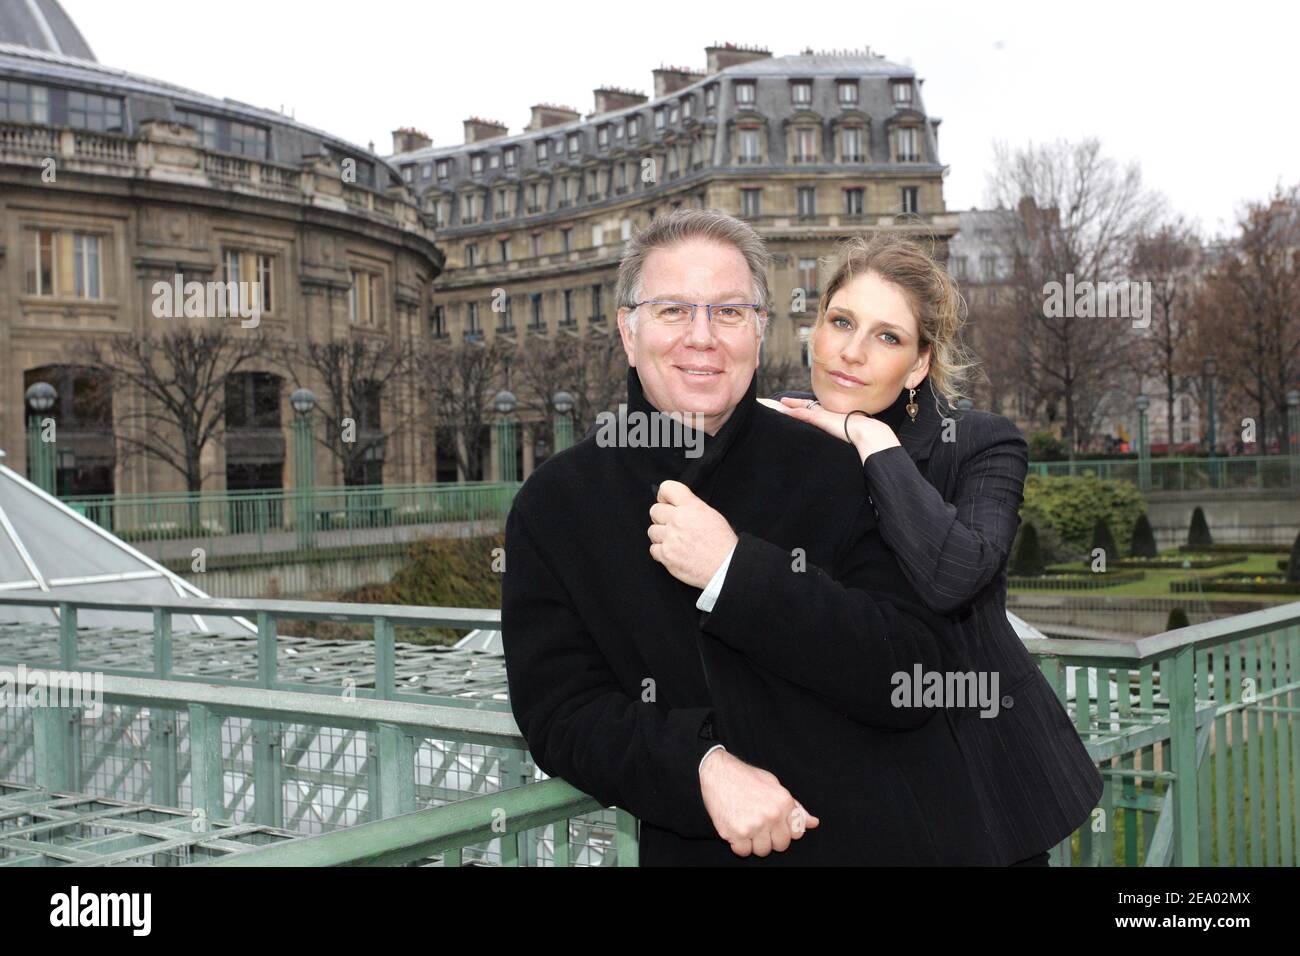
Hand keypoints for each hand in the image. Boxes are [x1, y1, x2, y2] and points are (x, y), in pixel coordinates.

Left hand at [648, 480, 737, 588]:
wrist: (725, 566)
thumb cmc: (722, 543)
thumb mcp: (711, 515)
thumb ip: (691, 507)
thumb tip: (677, 507)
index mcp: (691, 506)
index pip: (666, 488)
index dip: (664, 495)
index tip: (666, 502)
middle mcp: (678, 519)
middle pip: (654, 510)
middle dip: (661, 517)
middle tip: (671, 525)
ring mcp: (670, 537)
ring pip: (652, 530)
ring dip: (661, 535)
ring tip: (674, 541)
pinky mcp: (666, 555)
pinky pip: (653, 548)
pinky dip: (661, 551)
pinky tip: (673, 552)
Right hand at [699, 749, 819, 855]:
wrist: (717, 772)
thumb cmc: (746, 778)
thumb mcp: (775, 786)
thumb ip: (795, 807)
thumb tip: (814, 823)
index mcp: (784, 802)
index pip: (796, 833)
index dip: (784, 830)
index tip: (774, 824)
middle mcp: (771, 815)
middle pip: (780, 845)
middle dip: (770, 838)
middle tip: (758, 824)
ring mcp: (753, 825)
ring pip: (762, 851)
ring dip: (754, 842)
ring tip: (746, 825)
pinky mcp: (735, 833)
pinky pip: (743, 851)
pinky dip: (739, 844)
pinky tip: (735, 828)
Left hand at [775, 396, 901, 459]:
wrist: (868, 433)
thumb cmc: (864, 438)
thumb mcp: (852, 438)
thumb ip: (848, 440)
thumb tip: (850, 450)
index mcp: (835, 418)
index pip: (818, 411)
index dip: (808, 409)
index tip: (799, 407)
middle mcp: (828, 414)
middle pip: (808, 406)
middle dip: (797, 404)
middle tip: (784, 402)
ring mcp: (824, 416)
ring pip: (803, 408)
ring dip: (791, 407)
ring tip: (779, 404)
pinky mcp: (821, 419)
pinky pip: (803, 414)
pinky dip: (793, 412)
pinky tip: (783, 411)